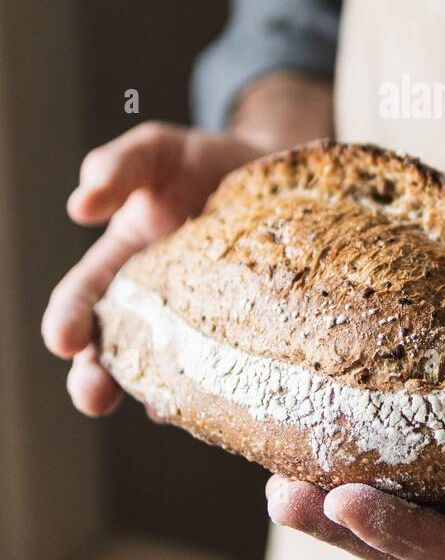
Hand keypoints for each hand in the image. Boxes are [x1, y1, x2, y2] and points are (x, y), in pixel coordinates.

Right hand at [42, 123, 261, 416]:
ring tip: (157, 409)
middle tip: (93, 396)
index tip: (62, 339)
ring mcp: (196, 323)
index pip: (81, 299)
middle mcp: (151, 303)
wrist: (267, 169)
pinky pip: (223, 372)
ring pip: (164, 373)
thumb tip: (81, 206)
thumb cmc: (200, 161)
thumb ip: (116, 167)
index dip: (66, 320)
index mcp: (119, 263)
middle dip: (94, 378)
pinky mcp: (240, 335)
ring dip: (153, 395)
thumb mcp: (154, 151)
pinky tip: (218, 402)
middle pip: (111, 352)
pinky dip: (214, 391)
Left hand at [266, 352, 444, 559]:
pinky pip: (430, 470)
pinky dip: (381, 460)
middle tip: (284, 497)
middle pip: (425, 546)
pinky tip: (335, 433)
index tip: (348, 499)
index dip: (408, 534)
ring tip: (283, 482)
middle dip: (352, 528)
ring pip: (417, 515)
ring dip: (350, 504)